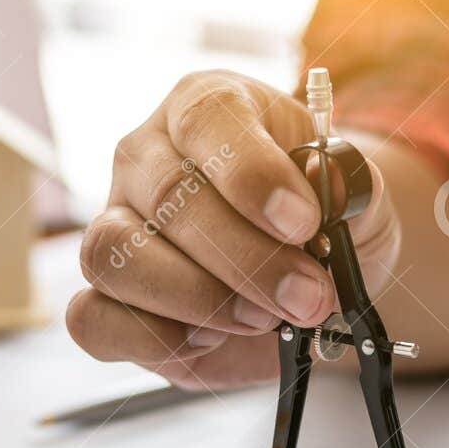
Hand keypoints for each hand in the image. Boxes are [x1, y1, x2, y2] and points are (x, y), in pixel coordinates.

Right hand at [68, 70, 400, 388]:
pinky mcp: (106, 297)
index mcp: (207, 108)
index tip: (304, 222)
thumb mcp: (356, 197)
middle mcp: (146, 158)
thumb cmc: (325, 222)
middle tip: (306, 296)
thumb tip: (328, 186)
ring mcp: (114, 226)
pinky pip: (92, 319)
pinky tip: (210, 338)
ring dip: (198, 300)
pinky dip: (154, 339)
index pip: (207, 120)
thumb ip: (349, 189)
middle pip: (166, 197)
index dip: (252, 175)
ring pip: (113, 255)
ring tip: (263, 318)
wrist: (313, 276)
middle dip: (246, 259)